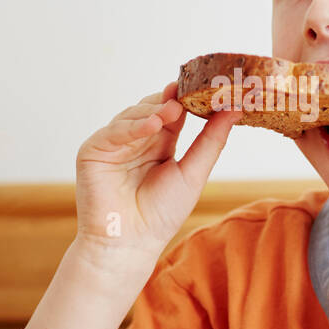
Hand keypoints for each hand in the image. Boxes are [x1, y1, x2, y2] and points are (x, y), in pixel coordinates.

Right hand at [75, 81, 242, 262]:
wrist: (130, 243)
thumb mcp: (193, 173)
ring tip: (173, 110)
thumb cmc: (161, 214)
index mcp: (159, 143)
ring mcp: (113, 143)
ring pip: (133, 115)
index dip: (188, 99)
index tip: (207, 85)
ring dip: (153, 111)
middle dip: (171, 100)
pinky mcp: (93, 151)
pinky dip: (132, 127)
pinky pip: (114, 132)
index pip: (173, 111)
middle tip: (189, 92)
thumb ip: (211, 140)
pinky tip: (151, 126)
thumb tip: (235, 109)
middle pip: (152, 107)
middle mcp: (136, 139)